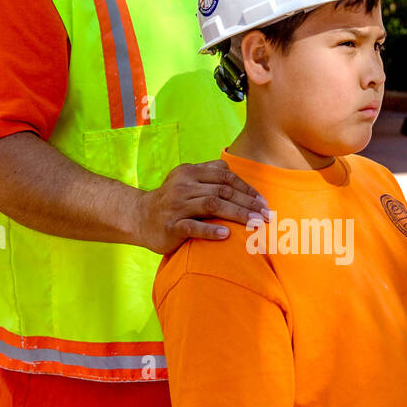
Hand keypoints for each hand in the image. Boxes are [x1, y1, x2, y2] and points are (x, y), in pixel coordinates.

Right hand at [135, 160, 269, 256]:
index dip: (247, 189)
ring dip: (238, 215)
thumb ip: (209, 173)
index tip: (263, 203)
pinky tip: (227, 235)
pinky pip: (193, 227)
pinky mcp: (171, 226)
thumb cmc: (172, 201)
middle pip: (222, 191)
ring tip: (256, 224)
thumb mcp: (187, 180)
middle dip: (248, 204)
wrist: (139, 217)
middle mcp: (183, 185)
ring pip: (212, 206)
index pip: (225, 176)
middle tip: (266, 216)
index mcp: (190, 172)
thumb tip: (237, 174)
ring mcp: (176, 206)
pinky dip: (211, 230)